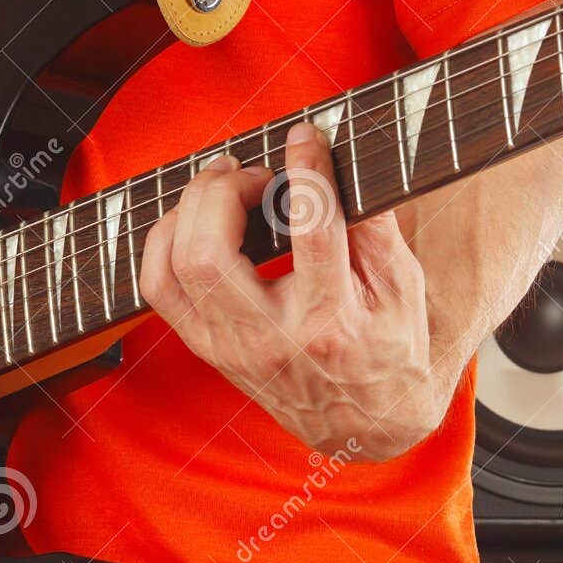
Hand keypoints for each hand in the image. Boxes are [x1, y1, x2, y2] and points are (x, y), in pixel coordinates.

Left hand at [139, 121, 449, 460]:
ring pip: (173, 269)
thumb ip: (374, 223)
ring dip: (187, 211)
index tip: (306, 137)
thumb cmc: (390, 346)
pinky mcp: (208, 349)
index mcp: (330, 323)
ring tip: (222, 186)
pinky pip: (158, 288)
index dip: (305, 170)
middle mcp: (270, 341)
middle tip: (252, 172)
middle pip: (208, 253)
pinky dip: (165, 241)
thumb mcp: (404, 286)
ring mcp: (230, 349)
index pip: (310, 231)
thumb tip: (339, 160)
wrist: (365, 425)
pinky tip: (195, 219)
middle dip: (221, 191)